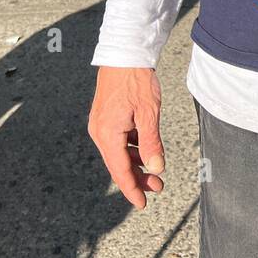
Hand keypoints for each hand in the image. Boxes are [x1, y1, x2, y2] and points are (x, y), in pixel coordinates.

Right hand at [88, 66, 164, 209]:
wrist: (125, 54)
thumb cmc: (136, 81)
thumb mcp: (149, 114)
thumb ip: (151, 144)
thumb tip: (156, 169)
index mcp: (108, 134)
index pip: (120, 170)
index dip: (132, 189)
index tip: (142, 204)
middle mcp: (100, 132)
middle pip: (118, 164)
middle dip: (137, 178)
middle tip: (157, 187)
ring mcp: (101, 124)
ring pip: (119, 152)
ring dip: (136, 163)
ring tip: (155, 171)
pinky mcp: (105, 116)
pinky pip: (118, 140)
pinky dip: (132, 148)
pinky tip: (145, 150)